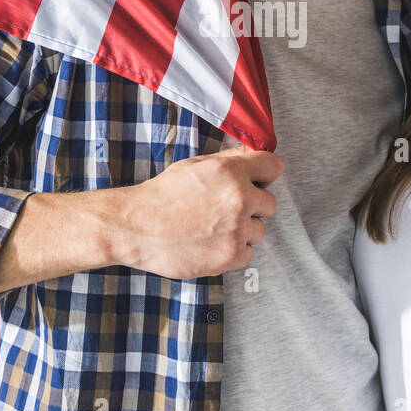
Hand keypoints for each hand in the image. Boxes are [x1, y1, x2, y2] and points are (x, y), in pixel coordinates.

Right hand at [115, 144, 281, 278]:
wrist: (136, 227)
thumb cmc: (162, 195)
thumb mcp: (194, 165)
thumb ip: (229, 159)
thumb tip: (253, 154)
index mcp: (230, 171)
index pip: (274, 167)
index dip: (265, 174)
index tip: (258, 181)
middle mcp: (239, 198)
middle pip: (270, 203)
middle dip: (253, 206)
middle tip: (226, 209)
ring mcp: (237, 229)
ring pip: (259, 230)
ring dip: (242, 230)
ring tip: (213, 227)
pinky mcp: (231, 255)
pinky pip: (249, 253)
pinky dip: (233, 250)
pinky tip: (211, 243)